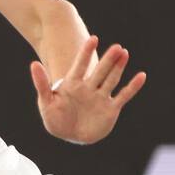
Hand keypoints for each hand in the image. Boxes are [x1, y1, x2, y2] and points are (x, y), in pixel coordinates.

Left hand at [31, 35, 145, 144]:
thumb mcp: (46, 102)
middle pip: (100, 71)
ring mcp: (100, 97)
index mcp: (73, 84)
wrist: (69, 136)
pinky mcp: (110, 109)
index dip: (86, 52)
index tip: (93, 38)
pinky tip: (141, 76)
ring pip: (112, 79)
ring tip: (125, 53)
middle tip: (117, 47)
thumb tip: (33, 64)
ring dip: (118, 68)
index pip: (80, 65)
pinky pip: (123, 96)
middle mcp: (89, 88)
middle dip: (108, 60)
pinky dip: (132, 87)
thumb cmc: (55, 118)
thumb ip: (42, 83)